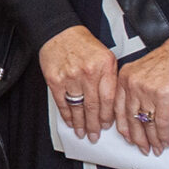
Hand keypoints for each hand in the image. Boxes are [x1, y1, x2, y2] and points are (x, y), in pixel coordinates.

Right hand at [39, 25, 117, 141]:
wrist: (60, 32)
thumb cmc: (83, 44)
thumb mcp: (105, 56)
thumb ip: (110, 78)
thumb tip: (113, 104)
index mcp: (105, 66)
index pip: (109, 99)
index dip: (108, 116)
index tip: (107, 125)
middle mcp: (89, 72)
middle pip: (94, 107)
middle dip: (94, 125)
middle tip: (94, 135)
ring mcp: (71, 77)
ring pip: (78, 108)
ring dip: (80, 124)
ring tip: (82, 132)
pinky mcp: (55, 80)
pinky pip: (62, 103)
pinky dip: (66, 115)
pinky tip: (70, 122)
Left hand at [113, 37, 168, 153]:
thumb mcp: (143, 71)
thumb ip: (137, 88)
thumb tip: (139, 111)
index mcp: (125, 77)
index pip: (117, 108)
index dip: (122, 126)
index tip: (125, 136)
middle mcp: (132, 84)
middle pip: (130, 118)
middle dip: (136, 137)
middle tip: (140, 147)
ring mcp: (147, 91)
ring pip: (145, 123)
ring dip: (150, 140)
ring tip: (154, 148)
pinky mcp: (164, 96)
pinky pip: (161, 122)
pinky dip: (163, 135)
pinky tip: (164, 141)